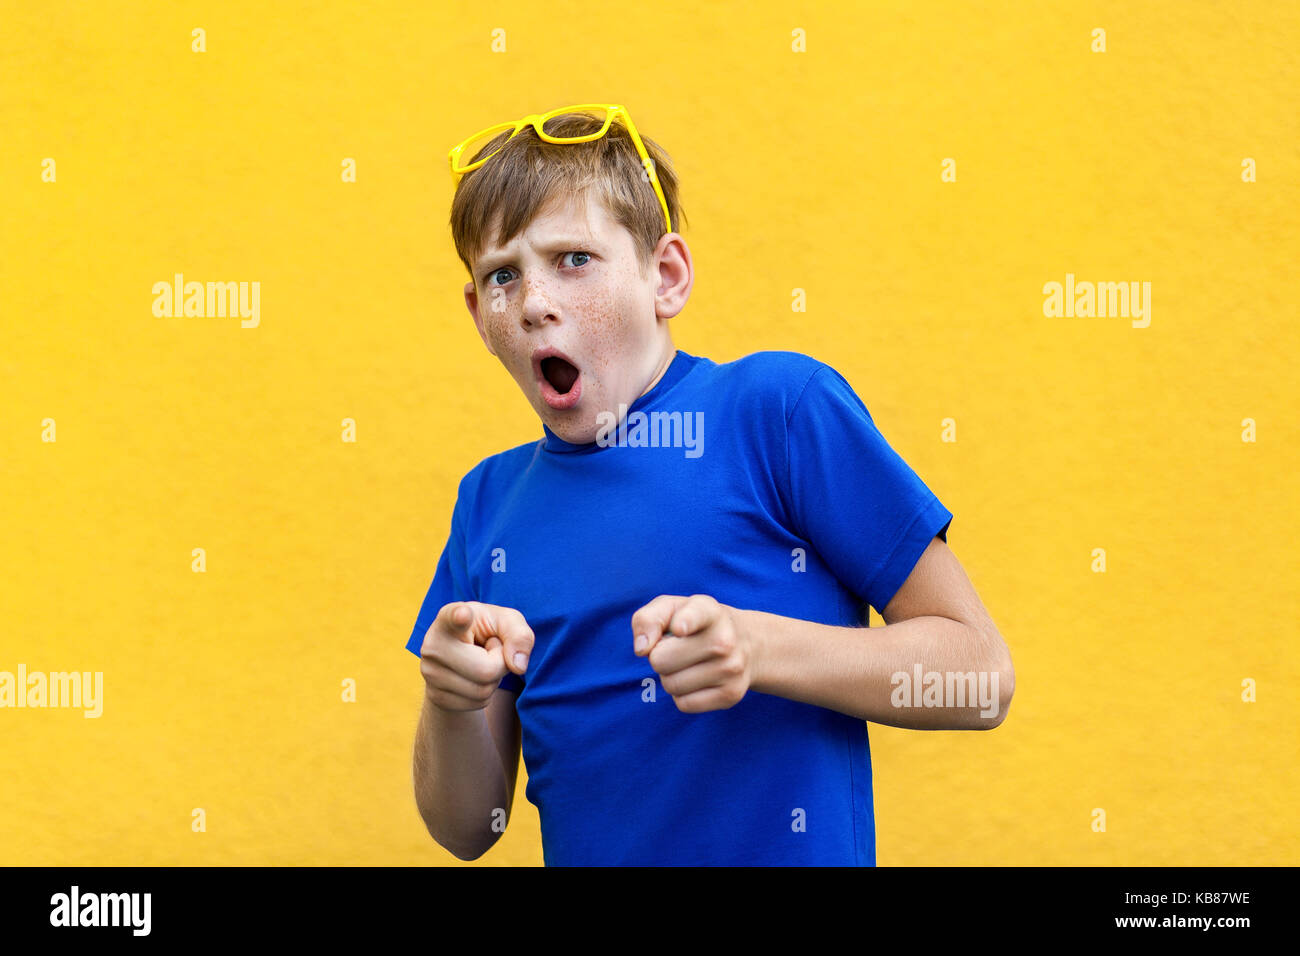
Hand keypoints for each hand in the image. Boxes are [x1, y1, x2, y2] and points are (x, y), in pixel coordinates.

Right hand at [419, 601, 533, 711]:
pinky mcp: (436, 696)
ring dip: (494, 679)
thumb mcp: (506, 622)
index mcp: (449, 618)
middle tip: (491, 649)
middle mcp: (433, 645)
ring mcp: (431, 673)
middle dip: (500, 663)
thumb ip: (519, 635)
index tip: (463, 614)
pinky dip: (486, 692)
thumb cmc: (486, 632)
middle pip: (486, 670)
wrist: (461, 657)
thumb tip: (517, 666)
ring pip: (483, 690)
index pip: (453, 617)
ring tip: (481, 661)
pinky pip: (478, 703)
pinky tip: (474, 676)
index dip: (459, 616)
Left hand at [631, 594, 754, 712]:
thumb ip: (648, 619)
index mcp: (709, 611)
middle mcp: (724, 639)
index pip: (696, 614)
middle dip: (658, 657)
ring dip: (669, 677)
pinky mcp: (731, 695)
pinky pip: (684, 704)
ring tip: (687, 664)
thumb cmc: (695, 624)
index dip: (685, 621)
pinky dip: (682, 695)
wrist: (746, 643)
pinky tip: (696, 680)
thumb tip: (643, 648)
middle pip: (661, 660)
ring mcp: (731, 669)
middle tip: (673, 650)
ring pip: (671, 685)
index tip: (678, 629)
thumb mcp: (672, 609)